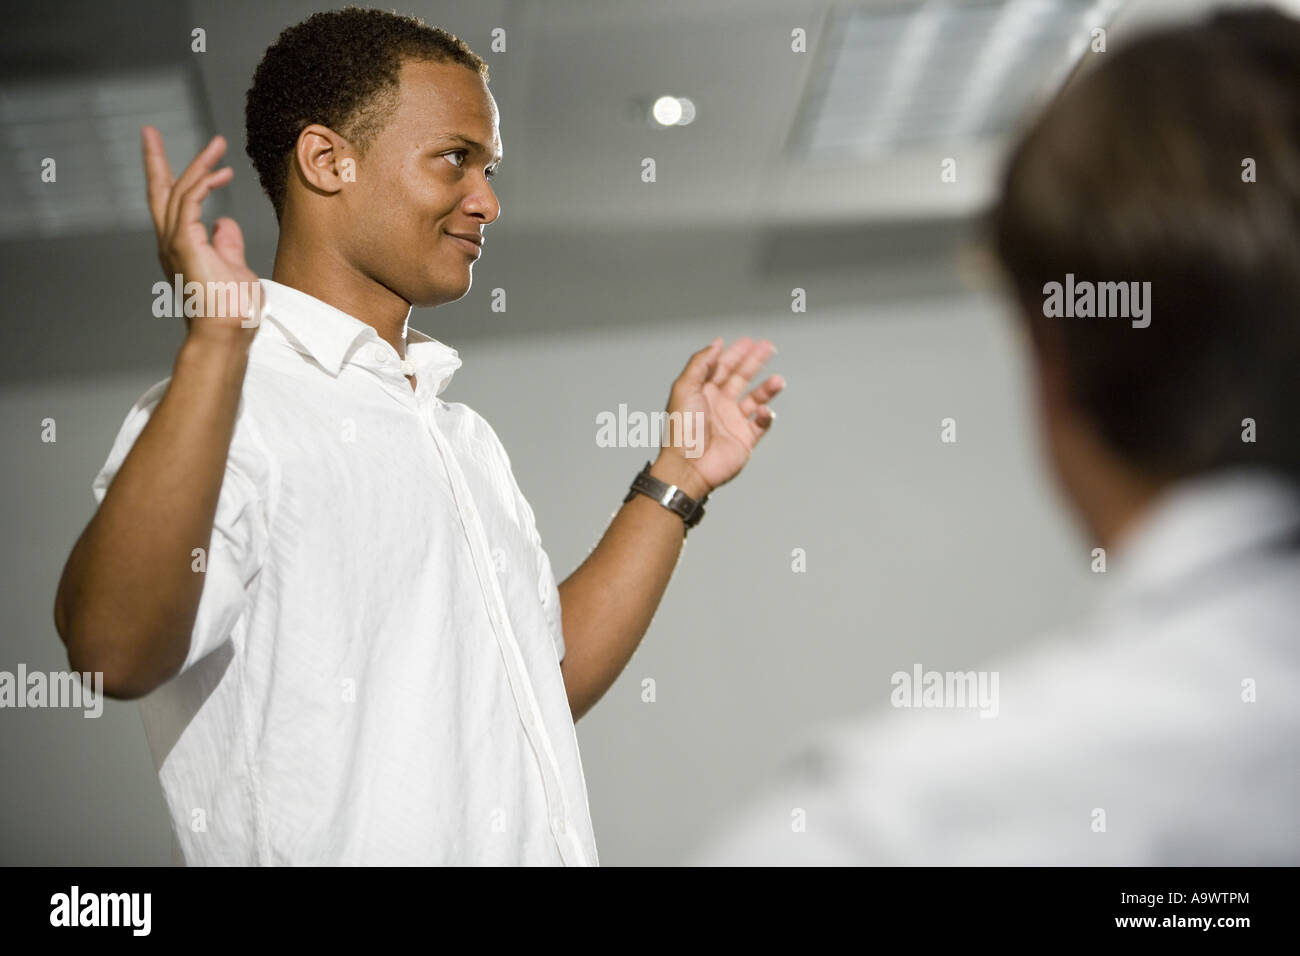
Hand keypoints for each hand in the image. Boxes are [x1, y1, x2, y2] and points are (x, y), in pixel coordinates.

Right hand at [142, 126, 260, 340]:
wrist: (226, 334)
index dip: (182, 178)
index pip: (176, 205)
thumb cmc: (231, 311)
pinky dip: (202, 186)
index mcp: (182, 246)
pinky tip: (219, 174)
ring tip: (217, 145)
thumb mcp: (235, 268)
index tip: (207, 162)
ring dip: (197, 165)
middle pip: (160, 192)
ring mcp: (175, 243)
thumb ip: (227, 244)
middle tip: (149, 131)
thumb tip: (225, 223)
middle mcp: (171, 242)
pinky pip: (189, 205)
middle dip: (155, 160)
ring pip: (178, 192)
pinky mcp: (184, 245)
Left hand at [655, 337, 783, 496]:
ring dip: (767, 388)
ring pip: (755, 399)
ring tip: (778, 381)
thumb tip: (717, 344)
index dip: (735, 353)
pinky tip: (764, 411)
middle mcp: (718, 405)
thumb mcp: (685, 388)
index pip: (722, 367)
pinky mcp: (744, 439)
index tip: (749, 341)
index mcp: (702, 392)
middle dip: (754, 362)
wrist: (689, 466)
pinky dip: (766, 416)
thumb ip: (701, 363)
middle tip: (769, 347)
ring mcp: (732, 422)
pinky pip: (761, 424)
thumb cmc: (683, 429)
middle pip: (740, 377)